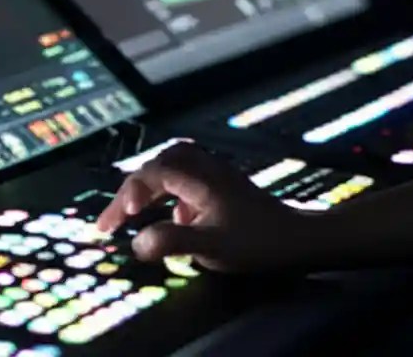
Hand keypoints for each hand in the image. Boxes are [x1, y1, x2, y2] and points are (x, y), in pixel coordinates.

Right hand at [95, 142, 310, 271]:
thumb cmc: (257, 242)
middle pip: (157, 166)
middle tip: (113, 220)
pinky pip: (187, 178)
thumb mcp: (211, 247)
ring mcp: (216, 174)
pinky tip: (176, 219)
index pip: (150, 176)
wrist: (299, 239)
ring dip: (149, 188)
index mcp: (199, 179)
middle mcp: (205, 168)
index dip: (126, 197)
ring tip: (133, 212)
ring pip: (171, 168)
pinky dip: (170, 194)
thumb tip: (136, 243)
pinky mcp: (224, 185)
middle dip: (131, 191)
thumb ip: (170, 242)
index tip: (112, 225)